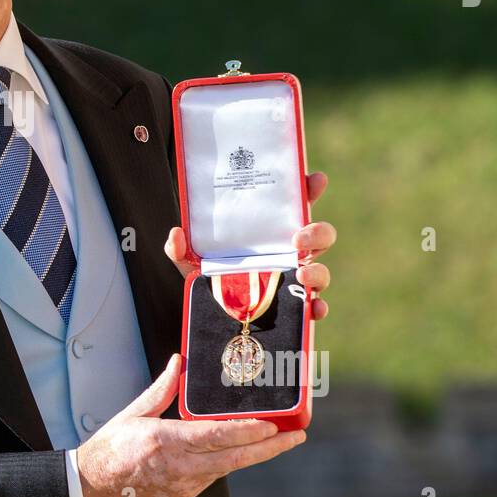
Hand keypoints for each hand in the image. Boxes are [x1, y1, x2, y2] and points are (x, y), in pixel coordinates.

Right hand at [76, 354, 306, 496]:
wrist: (92, 491)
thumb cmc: (109, 452)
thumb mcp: (133, 414)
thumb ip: (161, 389)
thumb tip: (178, 363)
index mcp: (166, 441)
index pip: (218, 436)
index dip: (250, 431)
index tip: (273, 425)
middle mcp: (181, 466)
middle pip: (236, 458)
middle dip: (270, 448)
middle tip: (296, 437)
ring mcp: (185, 484)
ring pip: (229, 468)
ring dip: (253, 455)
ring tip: (276, 440)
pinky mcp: (184, 496)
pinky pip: (214, 476)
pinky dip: (229, 462)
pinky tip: (241, 452)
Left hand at [163, 170, 334, 320]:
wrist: (210, 315)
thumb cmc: (209, 277)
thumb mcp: (190, 258)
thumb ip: (179, 247)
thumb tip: (177, 233)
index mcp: (269, 231)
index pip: (294, 205)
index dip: (308, 189)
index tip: (314, 180)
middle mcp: (287, 253)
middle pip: (318, 236)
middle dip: (318, 232)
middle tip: (299, 237)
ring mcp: (294, 280)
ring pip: (320, 271)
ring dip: (318, 270)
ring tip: (301, 273)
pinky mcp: (295, 307)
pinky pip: (315, 306)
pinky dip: (318, 306)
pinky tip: (313, 306)